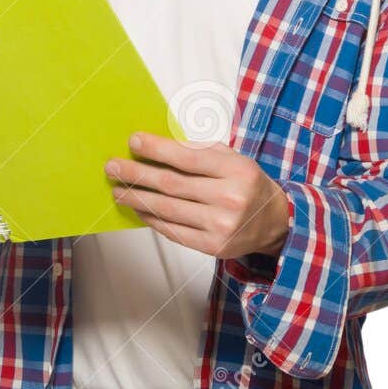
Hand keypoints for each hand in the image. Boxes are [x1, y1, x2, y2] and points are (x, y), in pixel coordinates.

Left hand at [107, 131, 289, 259]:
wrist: (274, 222)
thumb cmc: (248, 184)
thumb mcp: (233, 159)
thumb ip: (200, 152)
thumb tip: (158, 147)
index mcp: (237, 170)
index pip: (189, 157)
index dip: (158, 149)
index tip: (134, 141)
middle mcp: (230, 198)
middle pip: (172, 184)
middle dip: (137, 174)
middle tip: (113, 167)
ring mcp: (221, 225)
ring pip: (168, 210)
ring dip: (138, 198)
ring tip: (118, 189)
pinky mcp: (213, 247)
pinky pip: (174, 231)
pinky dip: (152, 219)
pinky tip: (139, 208)